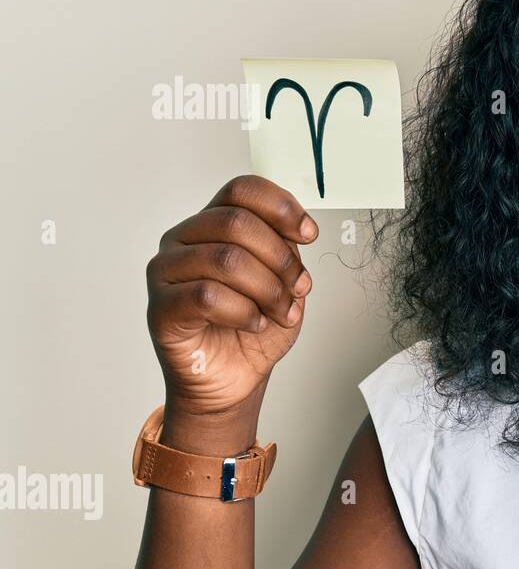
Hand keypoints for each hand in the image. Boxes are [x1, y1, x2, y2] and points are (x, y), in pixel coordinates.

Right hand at [146, 175, 317, 421]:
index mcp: (213, 223)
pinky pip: (207, 296)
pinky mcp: (161, 308)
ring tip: (279, 312)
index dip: (281, 207)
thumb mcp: (285, 281)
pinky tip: (253, 323)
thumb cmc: (254, 327)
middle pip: (237, 222)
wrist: (234, 378)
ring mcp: (166, 272)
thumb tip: (297, 233)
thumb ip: (287, 250)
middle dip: (280, 258)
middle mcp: (184, 240)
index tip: (308, 234)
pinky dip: (243, 312)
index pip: (241, 190)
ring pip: (226, 259)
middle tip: (298, 288)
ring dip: (268, 289)